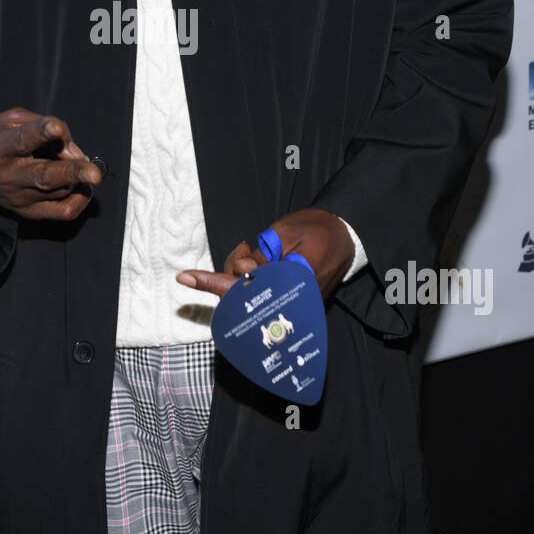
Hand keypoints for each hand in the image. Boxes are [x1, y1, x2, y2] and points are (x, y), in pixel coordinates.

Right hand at [0, 106, 101, 220]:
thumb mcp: (8, 119)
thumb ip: (41, 124)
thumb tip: (72, 148)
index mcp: (1, 147)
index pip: (23, 139)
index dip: (42, 132)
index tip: (56, 128)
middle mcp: (11, 175)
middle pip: (44, 176)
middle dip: (71, 173)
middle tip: (93, 172)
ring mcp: (20, 197)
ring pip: (58, 191)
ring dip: (77, 178)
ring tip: (81, 167)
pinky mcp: (27, 212)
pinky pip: (60, 213)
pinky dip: (78, 201)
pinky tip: (81, 187)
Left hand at [175, 209, 354, 300]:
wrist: (348, 236)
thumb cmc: (317, 229)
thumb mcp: (285, 232)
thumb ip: (261, 254)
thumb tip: (241, 270)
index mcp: (288, 281)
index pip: (241, 287)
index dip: (211, 283)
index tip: (185, 277)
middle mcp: (290, 299)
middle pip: (241, 294)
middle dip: (233, 271)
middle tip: (249, 248)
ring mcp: (291, 304)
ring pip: (249, 295)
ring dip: (244, 273)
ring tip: (258, 251)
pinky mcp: (292, 303)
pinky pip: (261, 294)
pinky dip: (255, 278)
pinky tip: (263, 263)